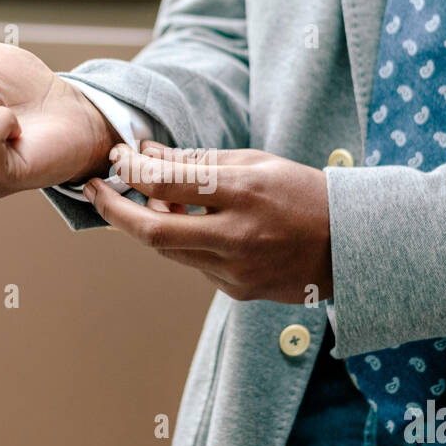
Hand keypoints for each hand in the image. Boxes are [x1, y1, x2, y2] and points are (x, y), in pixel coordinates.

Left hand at [85, 141, 332, 302]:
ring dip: (148, 225)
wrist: (351, 246)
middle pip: (153, 231)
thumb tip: (145, 154)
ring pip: (169, 250)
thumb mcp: (255, 163)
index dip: (132, 171)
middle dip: (114, 210)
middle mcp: (237, 236)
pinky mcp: (237, 292)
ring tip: (148, 201)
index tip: (117, 160)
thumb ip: (197, 162)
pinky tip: (194, 226)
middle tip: (95, 190)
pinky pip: (194, 264)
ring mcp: (236, 270)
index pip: (167, 183)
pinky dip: (184, 243)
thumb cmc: (301, 193)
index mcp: (244, 193)